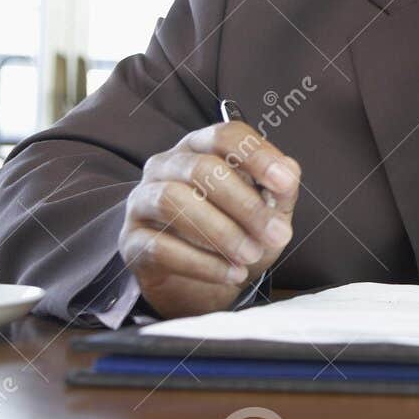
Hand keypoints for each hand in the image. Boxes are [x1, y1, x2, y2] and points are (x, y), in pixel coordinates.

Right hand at [119, 122, 300, 318]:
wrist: (201, 283)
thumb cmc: (237, 233)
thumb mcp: (268, 211)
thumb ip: (279, 191)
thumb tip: (288, 172)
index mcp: (201, 148)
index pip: (226, 136)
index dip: (257, 156)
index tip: (285, 183)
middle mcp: (166, 166)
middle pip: (201, 169)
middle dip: (245, 204)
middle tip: (276, 235)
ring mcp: (142, 201)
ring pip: (173, 201)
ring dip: (221, 232)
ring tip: (251, 256)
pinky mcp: (130, 240)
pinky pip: (160, 246)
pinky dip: (202, 263)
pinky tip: (231, 274)